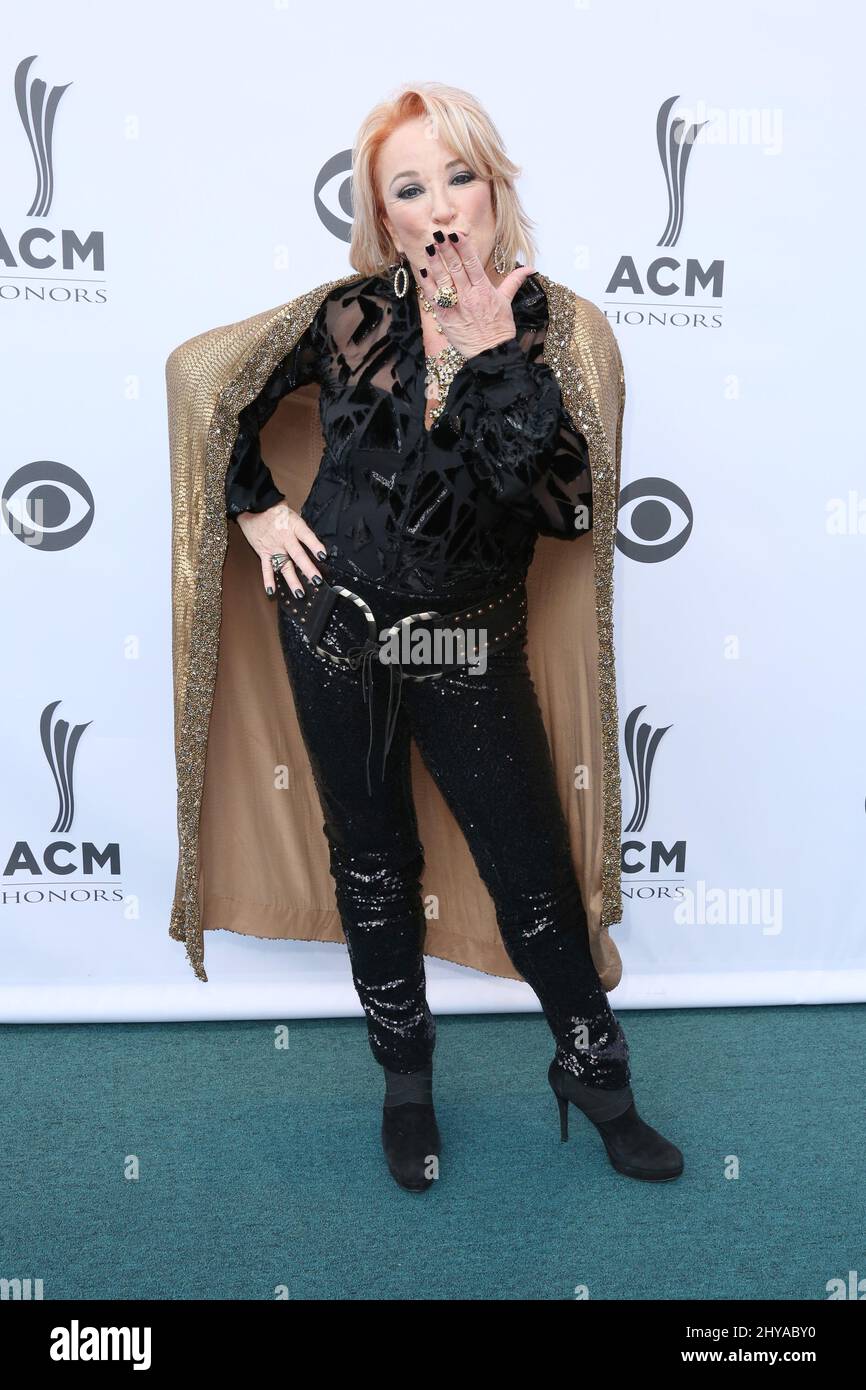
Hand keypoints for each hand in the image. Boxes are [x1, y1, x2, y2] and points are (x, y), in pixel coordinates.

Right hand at [236, 501, 327, 596]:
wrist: (255, 506)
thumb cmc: (277, 512)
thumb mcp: (294, 516)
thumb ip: (303, 531)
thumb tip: (316, 546)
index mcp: (294, 527)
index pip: (307, 536)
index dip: (315, 546)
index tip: (323, 556)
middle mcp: (285, 538)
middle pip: (298, 555)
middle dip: (308, 569)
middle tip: (317, 580)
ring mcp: (273, 547)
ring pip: (284, 566)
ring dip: (292, 580)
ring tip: (300, 593)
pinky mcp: (263, 552)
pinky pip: (266, 568)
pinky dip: (268, 580)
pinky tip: (272, 592)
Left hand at [419, 229, 535, 358]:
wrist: (490, 354)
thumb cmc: (499, 329)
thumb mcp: (507, 303)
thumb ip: (514, 282)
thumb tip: (529, 268)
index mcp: (484, 290)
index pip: (472, 264)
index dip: (463, 248)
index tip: (456, 234)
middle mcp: (469, 296)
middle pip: (456, 268)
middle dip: (447, 250)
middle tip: (439, 234)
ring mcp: (455, 307)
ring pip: (443, 280)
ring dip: (435, 263)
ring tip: (430, 247)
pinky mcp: (444, 317)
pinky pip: (434, 298)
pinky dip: (428, 284)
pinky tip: (423, 271)